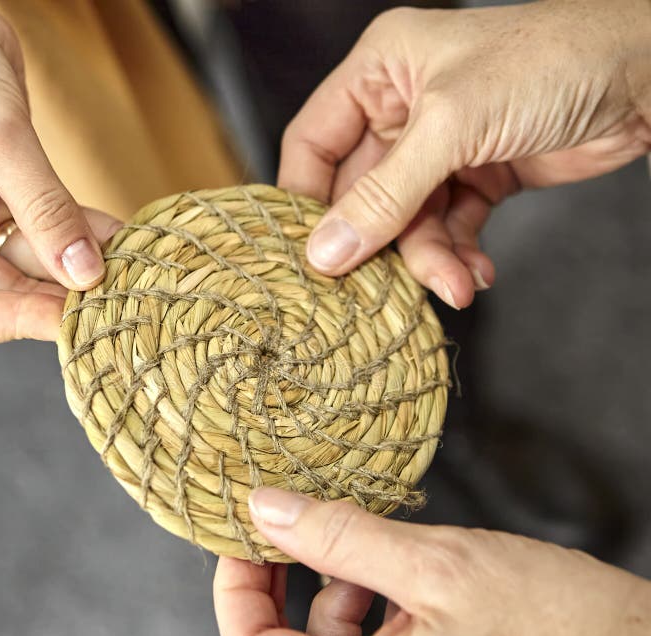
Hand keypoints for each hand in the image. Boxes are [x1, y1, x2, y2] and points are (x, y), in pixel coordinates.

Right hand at [0, 0, 114, 347]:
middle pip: (5, 295)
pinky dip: (80, 232)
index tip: (74, 318)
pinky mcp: (2, 196)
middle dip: (60, 292)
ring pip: (34, 263)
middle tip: (115, 295)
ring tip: (126, 263)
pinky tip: (118, 235)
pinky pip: (47, 228)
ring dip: (80, 262)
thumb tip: (85, 273)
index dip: (19, 323)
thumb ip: (44, 210)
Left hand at [214, 488, 650, 635]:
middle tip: (280, 543)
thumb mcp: (437, 563)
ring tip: (356, 562)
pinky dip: (353, 622)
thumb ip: (340, 538)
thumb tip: (265, 509)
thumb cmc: (556, 623)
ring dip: (318, 607)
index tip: (245, 535)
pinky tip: (384, 585)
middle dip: (268, 600)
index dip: (235, 590)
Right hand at [279, 0, 650, 308]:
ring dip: (426, 258)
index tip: (301, 253)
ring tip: (452, 284)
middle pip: (361, 193)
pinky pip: (448, 229)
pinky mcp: (476, 178)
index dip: (303, 198)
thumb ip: (385, 195)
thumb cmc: (550, 62)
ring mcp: (440, 148)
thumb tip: (326, 251)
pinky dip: (458, 255)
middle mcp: (403, 111)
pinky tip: (474, 272)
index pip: (314, 142)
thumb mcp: (451, 126)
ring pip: (406, 221)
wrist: (643, 75)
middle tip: (372, 288)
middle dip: (377, 241)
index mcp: (381, 73)